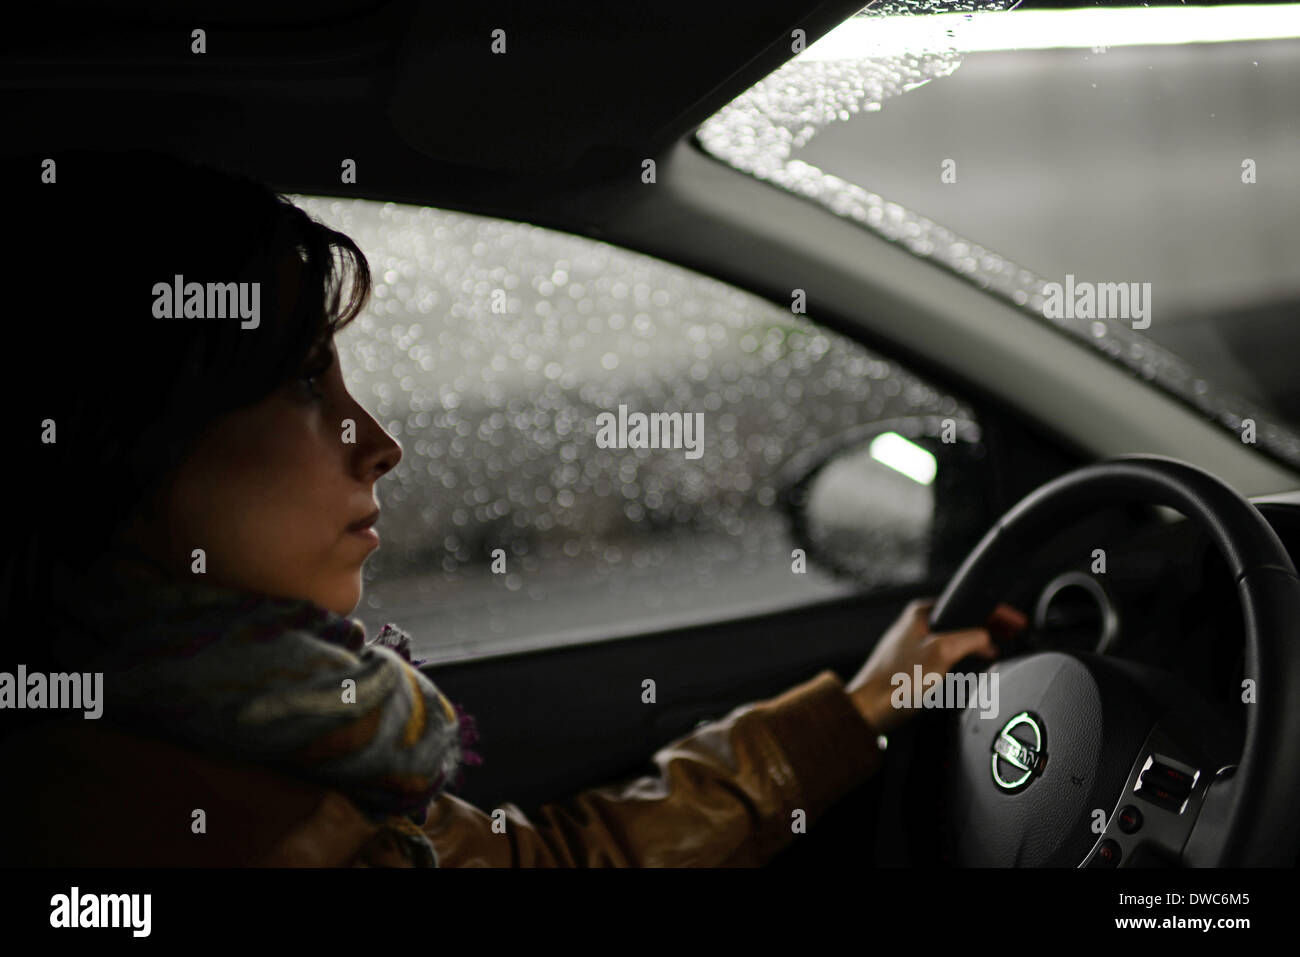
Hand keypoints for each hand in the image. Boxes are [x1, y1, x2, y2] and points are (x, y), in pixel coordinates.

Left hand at [846, 598, 1026, 734]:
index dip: (996, 614)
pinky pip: (945, 661)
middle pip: (963, 625)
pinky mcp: (912, 668)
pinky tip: (967, 675)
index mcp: (921, 613)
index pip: (967, 605)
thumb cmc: (894, 684)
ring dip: (975, 651)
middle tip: (1010, 640)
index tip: (1016, 622)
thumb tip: (988, 638)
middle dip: (987, 633)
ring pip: (955, 644)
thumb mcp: (942, 653)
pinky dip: (961, 665)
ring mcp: (913, 647)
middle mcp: (915, 626)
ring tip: (993, 656)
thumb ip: (970, 639)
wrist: (868, 712)